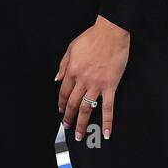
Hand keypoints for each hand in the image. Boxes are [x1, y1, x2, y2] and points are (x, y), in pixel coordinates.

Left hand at [56, 16, 129, 140]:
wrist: (110, 32)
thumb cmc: (91, 37)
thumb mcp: (71, 48)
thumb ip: (63, 65)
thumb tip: (57, 79)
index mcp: (72, 71)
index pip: (63, 92)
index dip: (61, 104)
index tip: (60, 111)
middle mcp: (82, 80)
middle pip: (72, 104)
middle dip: (68, 118)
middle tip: (67, 128)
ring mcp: (97, 84)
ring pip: (87, 109)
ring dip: (82, 124)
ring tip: (80, 135)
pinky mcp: (111, 86)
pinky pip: (108, 107)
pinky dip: (108, 122)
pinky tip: (107, 132)